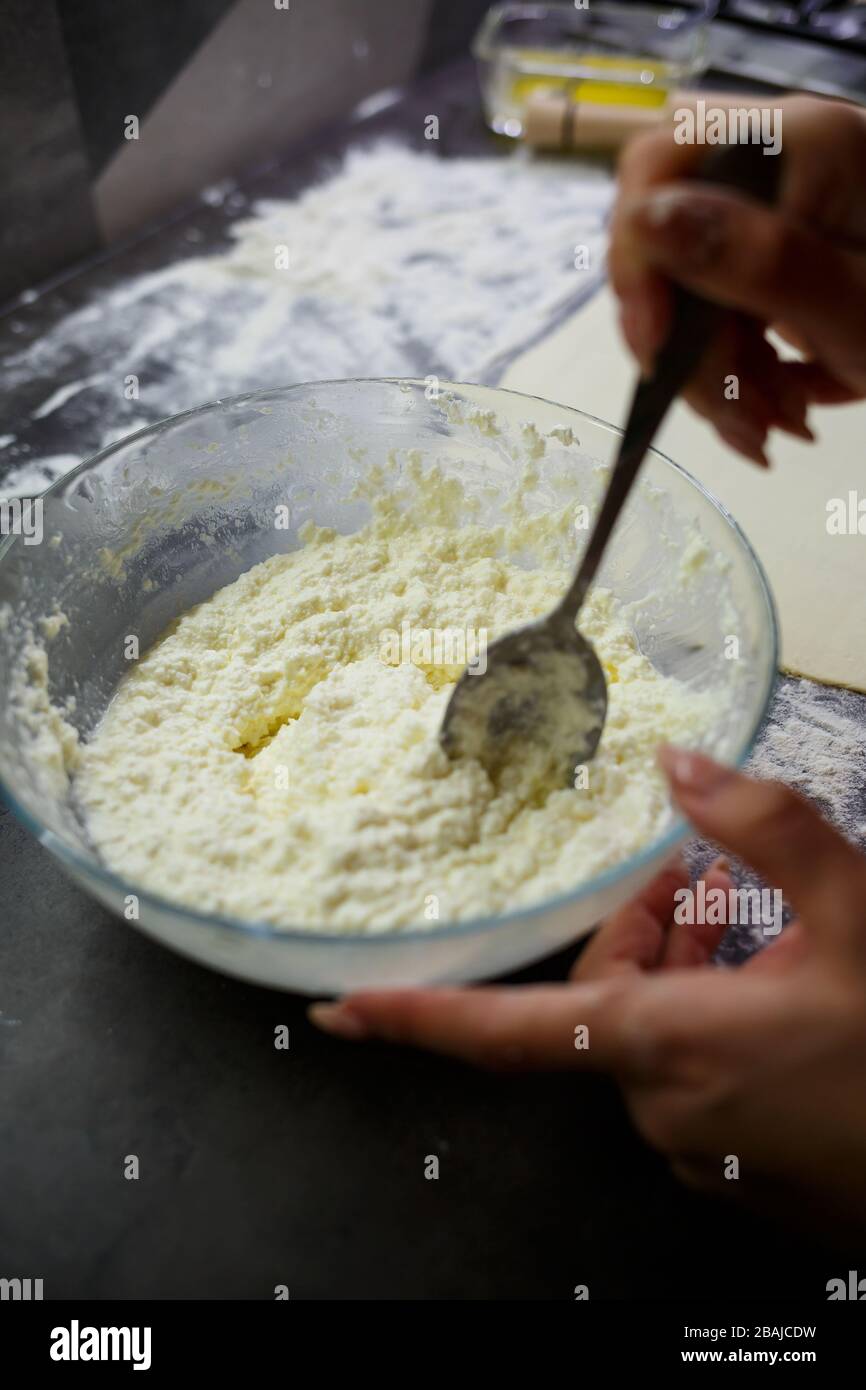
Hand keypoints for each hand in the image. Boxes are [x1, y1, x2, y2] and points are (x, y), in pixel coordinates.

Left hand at [310, 749, 865, 1235]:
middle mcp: (665, 1109)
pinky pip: (689, 1083)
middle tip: (705, 882)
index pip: (504, 1034)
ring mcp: (703, 1152)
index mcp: (667, 1046)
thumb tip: (682, 766)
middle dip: (642, 936)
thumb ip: (766, 829)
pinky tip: (773, 992)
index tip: (339, 1011)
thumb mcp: (861, 914)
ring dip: (684, 977)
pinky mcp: (735, 1171)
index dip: (415, 1018)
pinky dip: (710, 1026)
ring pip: (649, 1040)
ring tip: (756, 929)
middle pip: (601, 1006)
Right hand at [609, 95, 865, 463]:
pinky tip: (781, 409)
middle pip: (666, 248)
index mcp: (802, 149)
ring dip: (717, 378)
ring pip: (688, 296)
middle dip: (688, 348)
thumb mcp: (852, 311)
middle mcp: (781, 167)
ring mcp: (780, 216)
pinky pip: (722, 315)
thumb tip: (646, 223)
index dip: (637, 260)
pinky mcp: (783, 260)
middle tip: (740, 417)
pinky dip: (739, 375)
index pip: (657, 170)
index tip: (659, 347)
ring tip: (776, 427)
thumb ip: (753, 263)